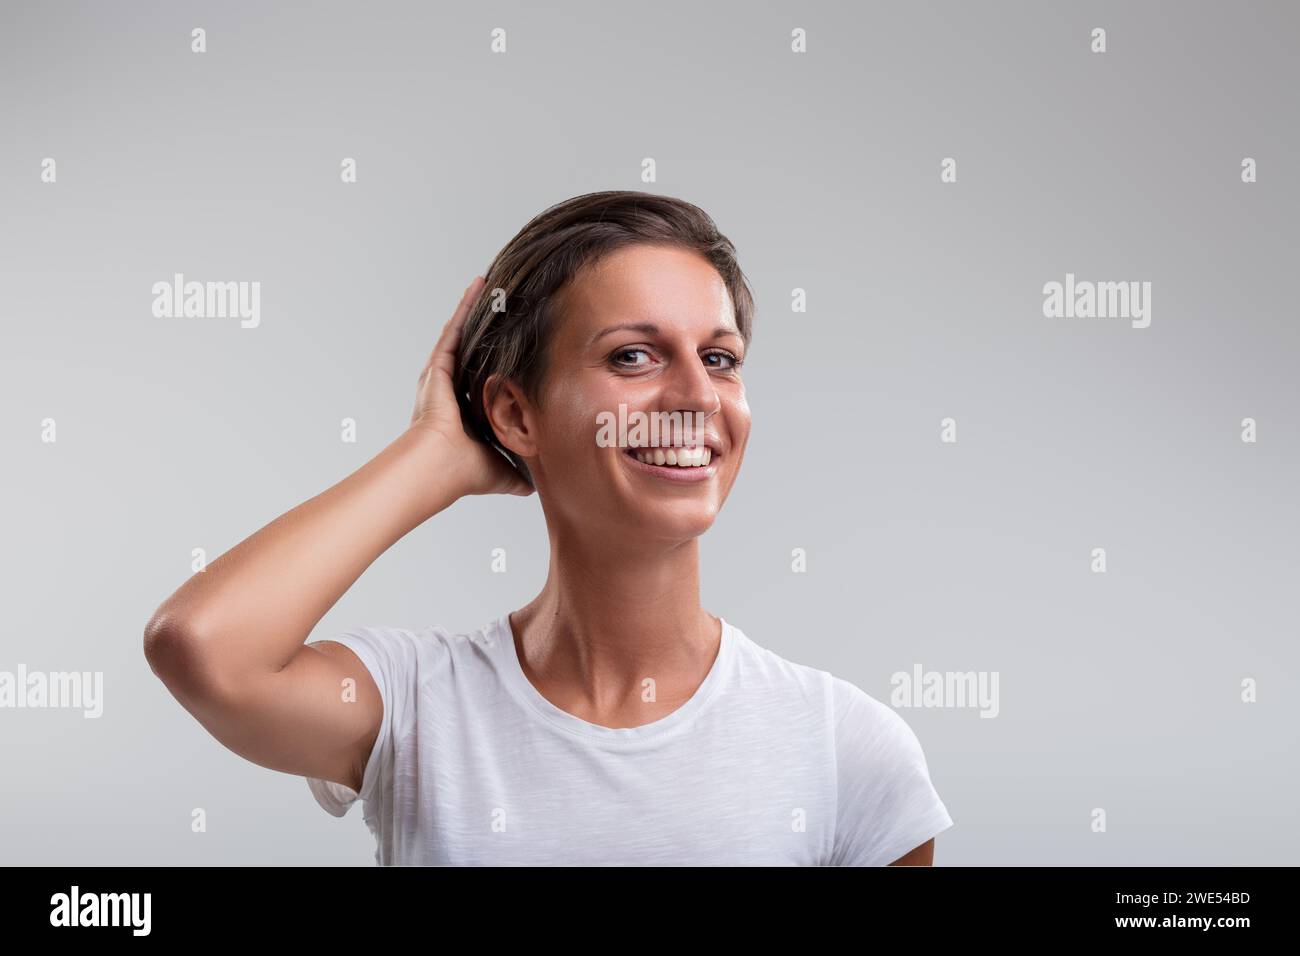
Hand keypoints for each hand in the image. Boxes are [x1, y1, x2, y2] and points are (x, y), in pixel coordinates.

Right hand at [408, 276, 534, 497]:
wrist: (438, 466)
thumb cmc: (463, 473)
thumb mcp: (501, 473)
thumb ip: (518, 476)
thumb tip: (535, 486)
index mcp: (461, 413)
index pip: (482, 380)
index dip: (495, 364)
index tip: (511, 349)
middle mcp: (449, 392)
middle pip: (473, 351)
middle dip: (487, 330)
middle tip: (504, 306)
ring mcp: (441, 377)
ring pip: (464, 335)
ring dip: (476, 311)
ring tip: (491, 286)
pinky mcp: (438, 367)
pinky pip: (455, 330)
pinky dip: (465, 308)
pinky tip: (478, 287)